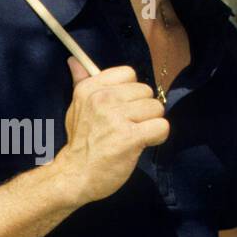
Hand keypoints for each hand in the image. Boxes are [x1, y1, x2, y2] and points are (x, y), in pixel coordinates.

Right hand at [55, 58, 168, 205]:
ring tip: (134, 136)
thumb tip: (74, 61)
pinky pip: (162, 127)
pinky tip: (142, 144)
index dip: (131, 92)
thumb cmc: (80, 142)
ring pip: (157, 109)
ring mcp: (116, 118)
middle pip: (147, 92)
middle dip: (143, 110)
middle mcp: (103, 99)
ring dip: (150, 124)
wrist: (75, 176)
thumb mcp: (76, 107)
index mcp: (90, 88)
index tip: (122, 108)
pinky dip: (157, 137)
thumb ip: (81, 82)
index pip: (129, 73)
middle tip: (127, 126)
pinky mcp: (130, 137)